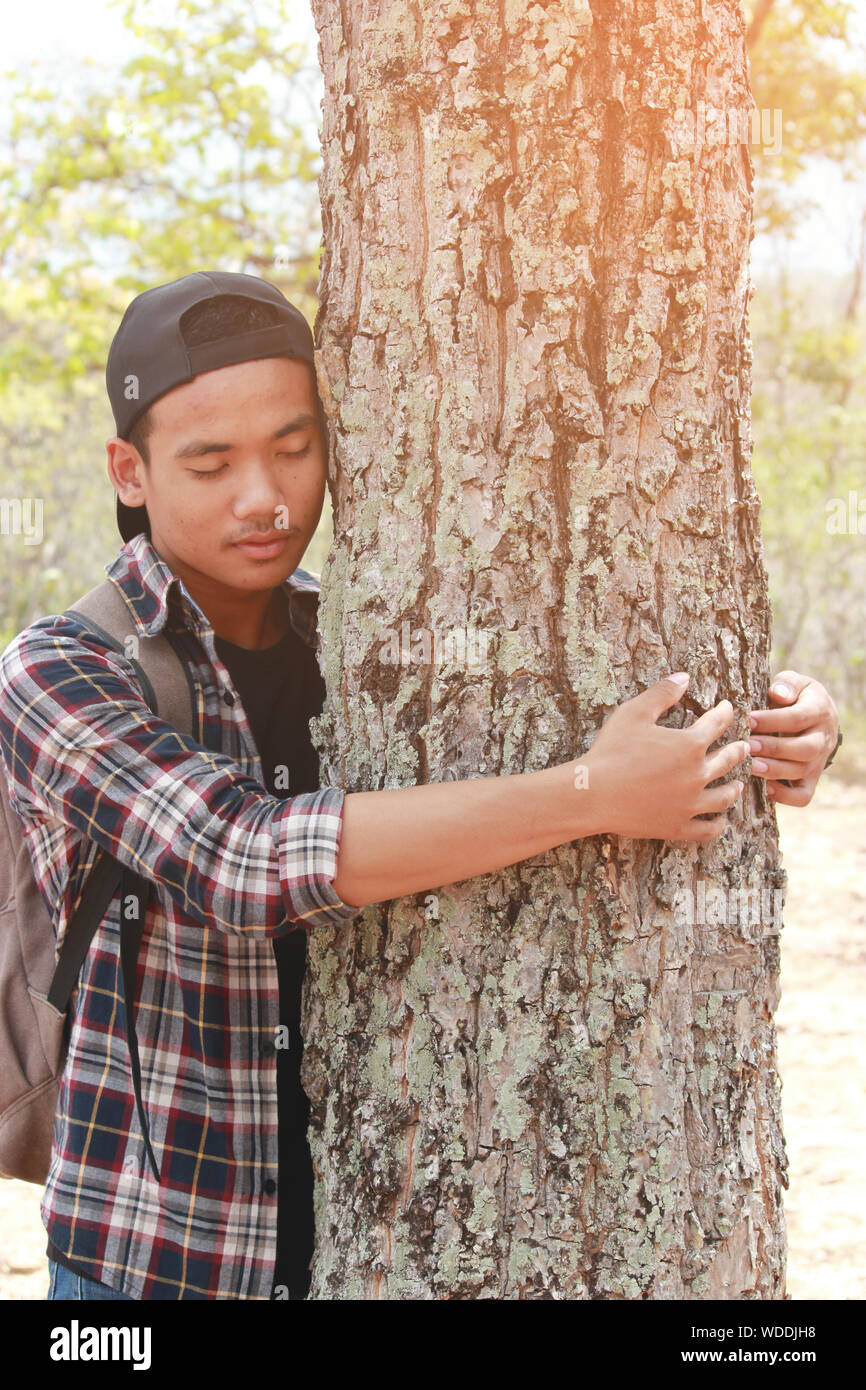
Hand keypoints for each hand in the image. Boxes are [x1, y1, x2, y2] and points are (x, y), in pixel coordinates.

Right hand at [585, 673, 747, 841]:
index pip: (717, 724)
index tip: (728, 709)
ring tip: (738, 785)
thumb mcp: (634, 712)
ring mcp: (690, 804)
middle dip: (738, 751)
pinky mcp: (678, 826)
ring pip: (724, 797)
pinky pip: (707, 829)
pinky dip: (718, 825)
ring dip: (734, 788)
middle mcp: (697, 775)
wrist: (593, 793)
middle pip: (728, 761)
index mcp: (690, 745)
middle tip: (743, 747)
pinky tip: (721, 820)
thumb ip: (662, 693)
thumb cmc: (611, 750)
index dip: (725, 713)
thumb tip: (684, 677)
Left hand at [748, 670, 839, 806]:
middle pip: (805, 749)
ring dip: (775, 771)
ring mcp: (818, 760)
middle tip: (749, 746)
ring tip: (751, 766)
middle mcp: (823, 738)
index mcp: (819, 712)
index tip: (748, 720)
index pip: (797, 718)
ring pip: (802, 771)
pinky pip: (804, 795)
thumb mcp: (796, 683)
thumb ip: (787, 684)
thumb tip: (777, 694)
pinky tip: (766, 789)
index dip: (772, 720)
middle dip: (774, 748)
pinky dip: (786, 797)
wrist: (820, 716)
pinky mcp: (812, 778)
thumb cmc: (798, 697)